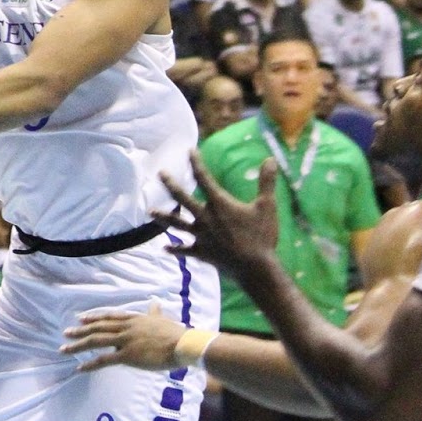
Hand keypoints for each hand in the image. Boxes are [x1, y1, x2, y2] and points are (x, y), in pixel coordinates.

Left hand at [61, 302, 185, 371]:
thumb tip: (155, 302)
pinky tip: (79, 367)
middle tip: (66, 333)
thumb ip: (154, 312)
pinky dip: (90, 363)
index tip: (80, 318)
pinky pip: (104, 360)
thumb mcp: (161, 319)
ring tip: (64, 349)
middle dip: (80, 331)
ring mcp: (125, 341)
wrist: (182, 344)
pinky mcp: (127, 355)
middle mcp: (125, 327)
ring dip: (78, 345)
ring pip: (96, 341)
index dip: (93, 317)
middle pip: (98, 328)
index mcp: (133, 319)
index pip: (108, 317)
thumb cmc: (175, 333)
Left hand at [153, 152, 281, 282]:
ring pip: (177, 224)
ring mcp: (201, 236)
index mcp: (219, 204)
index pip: (204, 179)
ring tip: (150, 212)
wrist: (255, 269)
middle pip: (182, 199)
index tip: (189, 151)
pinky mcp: (202, 253)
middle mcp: (205, 218)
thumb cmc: (262, 236)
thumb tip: (271, 159)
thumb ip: (267, 182)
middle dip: (171, 184)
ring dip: (163, 217)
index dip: (196, 164)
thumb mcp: (267, 206)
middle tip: (160, 174)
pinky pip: (184, 250)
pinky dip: (175, 249)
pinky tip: (165, 249)